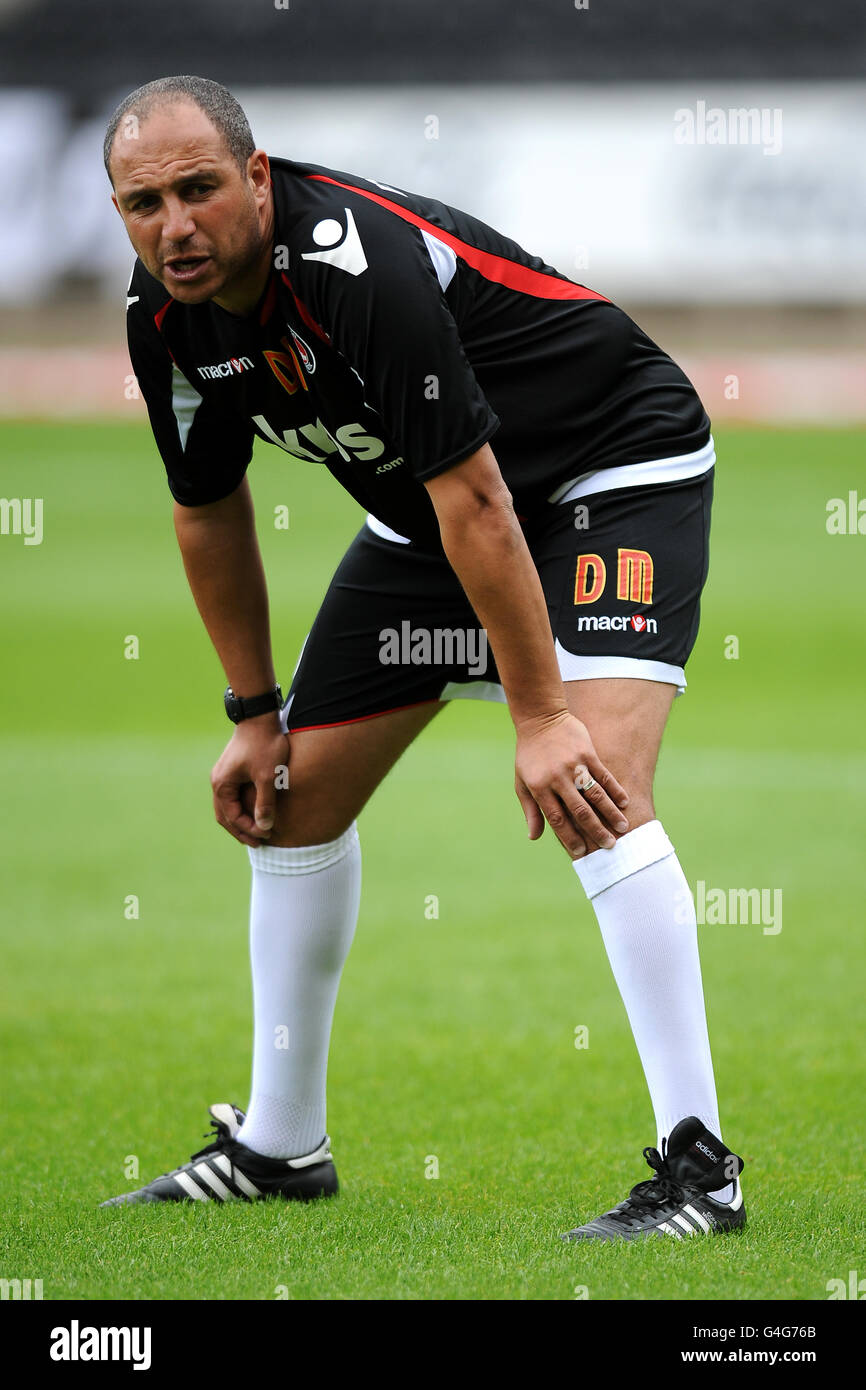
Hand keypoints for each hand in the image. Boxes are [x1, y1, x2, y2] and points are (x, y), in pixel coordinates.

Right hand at [210, 716, 289, 847]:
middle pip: (225, 815)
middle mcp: (218, 781)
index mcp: (222, 785)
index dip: (249, 829)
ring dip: (240, 821)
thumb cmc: (264, 744)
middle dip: (241, 830)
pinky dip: (241, 808)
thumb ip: (265, 803)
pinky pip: (233, 796)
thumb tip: (264, 828)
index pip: (232, 817)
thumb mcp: (267, 776)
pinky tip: (254, 812)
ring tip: (255, 833)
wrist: (259, 716)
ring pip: (227, 806)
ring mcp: (223, 775)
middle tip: (258, 844)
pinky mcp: (232, 770)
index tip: (266, 836)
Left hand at [514, 710, 628, 857]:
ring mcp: (574, 765)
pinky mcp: (587, 753)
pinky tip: (625, 802)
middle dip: (595, 830)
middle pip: (580, 810)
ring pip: (596, 794)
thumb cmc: (529, 755)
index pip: (557, 818)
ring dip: (610, 813)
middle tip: (609, 845)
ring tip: (622, 828)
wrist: (540, 719)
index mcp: (539, 787)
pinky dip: (615, 790)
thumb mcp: (522, 782)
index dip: (569, 837)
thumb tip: (534, 837)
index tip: (581, 852)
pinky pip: (604, 775)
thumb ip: (530, 810)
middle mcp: (558, 778)